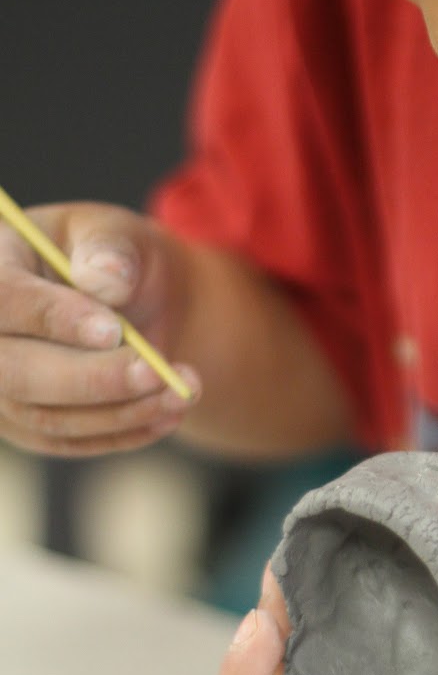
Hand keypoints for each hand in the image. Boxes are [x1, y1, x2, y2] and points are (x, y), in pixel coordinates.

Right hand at [0, 202, 198, 453]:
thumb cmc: (114, 257)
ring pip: (47, 416)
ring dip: (120, 412)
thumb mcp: (116, 233)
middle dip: (93, 378)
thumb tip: (106, 279)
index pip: (4, 300)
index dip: (54, 318)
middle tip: (158, 373)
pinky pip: (68, 441)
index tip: (113, 330)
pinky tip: (168, 415)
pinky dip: (121, 433)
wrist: (131, 300)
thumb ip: (110, 248)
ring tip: (182, 393)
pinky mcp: (26, 423)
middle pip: (15, 372)